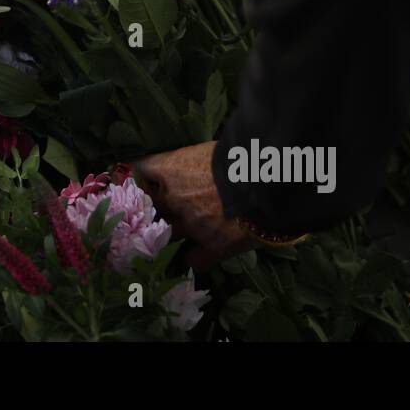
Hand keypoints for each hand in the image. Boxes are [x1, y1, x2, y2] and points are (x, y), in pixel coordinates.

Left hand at [134, 142, 256, 270]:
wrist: (269, 178)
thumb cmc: (241, 154)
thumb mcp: (210, 149)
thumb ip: (191, 163)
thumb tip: (189, 167)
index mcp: (171, 169)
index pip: (140, 172)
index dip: (141, 177)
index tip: (141, 180)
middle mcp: (174, 198)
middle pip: (150, 207)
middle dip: (155, 208)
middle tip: (160, 208)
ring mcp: (192, 225)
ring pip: (167, 235)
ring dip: (171, 234)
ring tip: (177, 233)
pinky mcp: (212, 246)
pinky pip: (193, 260)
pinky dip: (196, 257)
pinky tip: (200, 254)